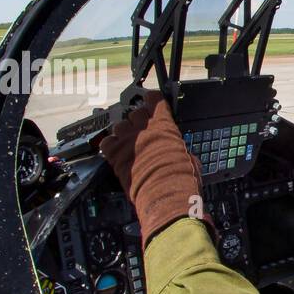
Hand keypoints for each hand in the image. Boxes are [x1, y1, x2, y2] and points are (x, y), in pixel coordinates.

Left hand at [99, 90, 207, 246]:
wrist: (164, 194)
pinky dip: (110, 146)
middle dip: (138, 121)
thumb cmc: (181, 177)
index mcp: (163, 125)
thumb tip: (175, 148)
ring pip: (119, 126)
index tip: (152, 103)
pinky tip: (116, 152)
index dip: (152, 101)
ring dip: (124, 133)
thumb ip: (175, 145)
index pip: (153, 99)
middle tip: (143, 132)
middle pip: (134, 113)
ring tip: (129, 144)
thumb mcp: (187, 156)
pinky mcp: (114, 154)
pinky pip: (106, 142)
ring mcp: (126, 140)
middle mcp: (142, 128)